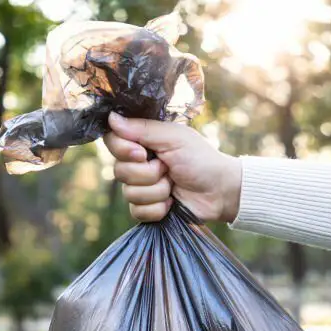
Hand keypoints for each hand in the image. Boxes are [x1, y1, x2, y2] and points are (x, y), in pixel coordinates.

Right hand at [104, 113, 241, 222]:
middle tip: (168, 169)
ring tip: (174, 185)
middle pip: (119, 171)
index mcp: (142, 142)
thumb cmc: (201, 159)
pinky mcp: (147, 209)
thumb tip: (111, 118)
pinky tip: (172, 203)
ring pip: (129, 193)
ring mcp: (141, 187)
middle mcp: (137, 164)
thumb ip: (142, 128)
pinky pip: (137, 212)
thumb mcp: (174, 138)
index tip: (142, 153)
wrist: (219, 191)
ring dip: (157, 191)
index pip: (112, 141)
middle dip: (148, 174)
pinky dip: (158, 209)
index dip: (123, 150)